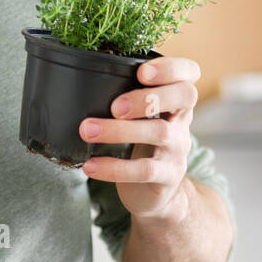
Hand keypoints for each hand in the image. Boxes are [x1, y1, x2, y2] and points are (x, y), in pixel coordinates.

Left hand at [79, 56, 199, 219]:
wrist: (155, 193)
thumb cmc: (138, 145)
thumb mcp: (136, 119)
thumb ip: (120, 98)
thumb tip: (73, 80)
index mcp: (174, 100)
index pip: (189, 73)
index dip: (171, 68)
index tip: (142, 71)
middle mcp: (181, 121)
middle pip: (184, 96)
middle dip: (147, 97)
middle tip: (114, 107)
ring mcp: (178, 149)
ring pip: (159, 133)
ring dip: (120, 130)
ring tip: (87, 131)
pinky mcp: (168, 177)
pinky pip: (144, 170)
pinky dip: (114, 168)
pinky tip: (91, 165)